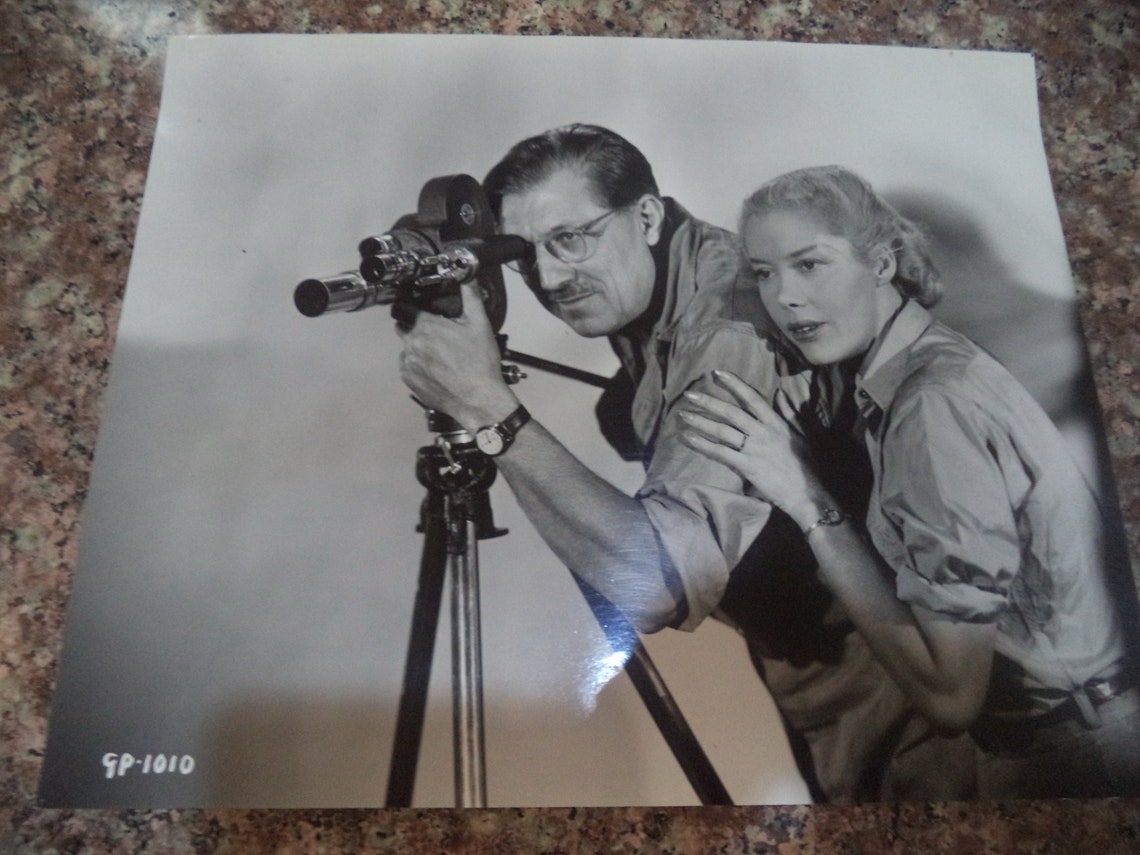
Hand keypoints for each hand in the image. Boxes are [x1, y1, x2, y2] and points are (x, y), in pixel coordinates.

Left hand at [398, 282, 518, 428]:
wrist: (478, 399)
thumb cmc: (480, 363)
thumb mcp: (480, 324)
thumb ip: (470, 295)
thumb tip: (467, 273)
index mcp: (425, 326)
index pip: (406, 307)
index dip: (414, 306)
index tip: (424, 311)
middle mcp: (411, 343)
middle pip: (405, 327)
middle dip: (417, 327)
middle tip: (438, 334)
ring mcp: (408, 363)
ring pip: (407, 347)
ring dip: (418, 347)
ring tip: (441, 356)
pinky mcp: (408, 380)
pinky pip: (408, 366)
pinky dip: (418, 365)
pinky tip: (437, 369)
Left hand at [678, 369, 830, 527]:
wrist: (808, 493)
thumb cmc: (806, 464)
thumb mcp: (801, 433)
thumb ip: (789, 412)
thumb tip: (780, 392)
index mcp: (776, 422)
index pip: (752, 397)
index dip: (734, 384)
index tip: (716, 373)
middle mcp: (763, 432)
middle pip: (731, 412)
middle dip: (708, 401)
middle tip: (689, 394)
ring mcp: (754, 449)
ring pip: (722, 430)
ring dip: (700, 421)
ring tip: (682, 415)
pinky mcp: (747, 467)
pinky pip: (720, 453)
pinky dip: (702, 445)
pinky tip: (688, 438)